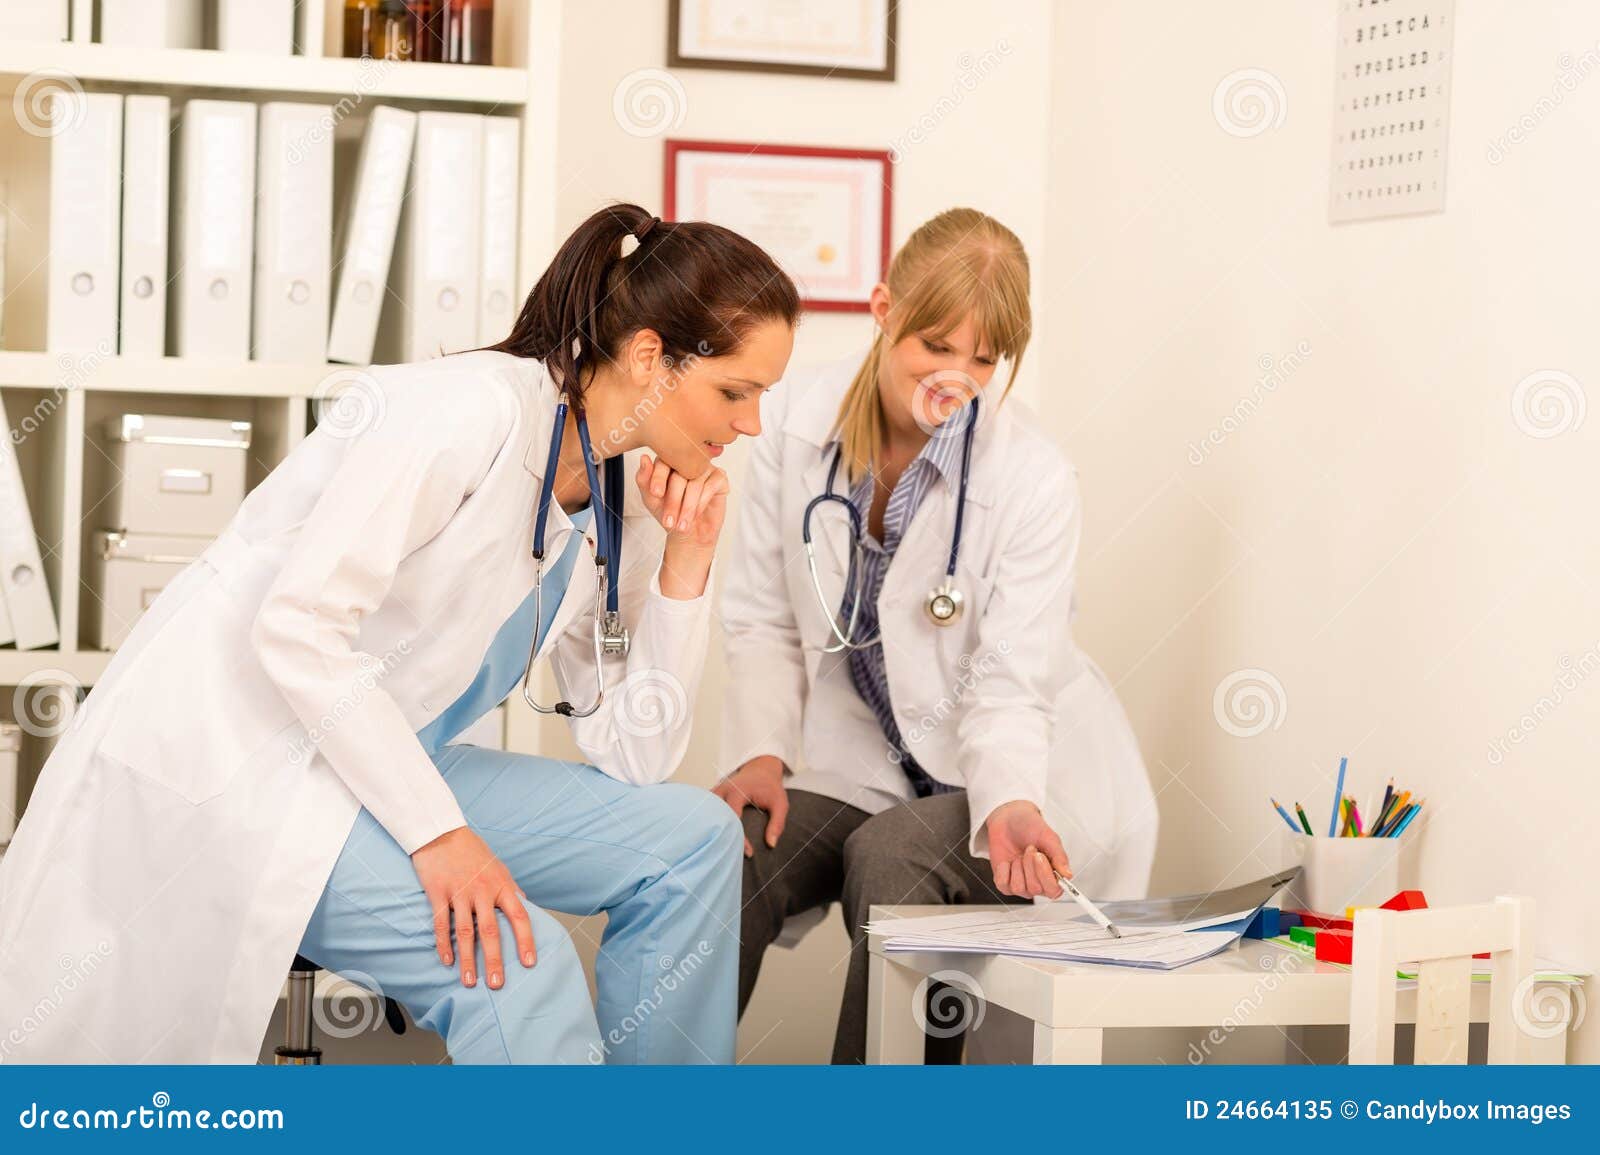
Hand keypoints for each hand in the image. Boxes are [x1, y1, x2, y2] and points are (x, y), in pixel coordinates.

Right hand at [411, 826, 536, 988]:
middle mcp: (482, 890)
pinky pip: (440, 923)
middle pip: (490, 930)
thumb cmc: (473, 852)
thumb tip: (526, 906)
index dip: (525, 940)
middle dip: (494, 959)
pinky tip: (446, 962)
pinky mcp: (437, 892)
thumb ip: (511, 889)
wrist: (441, 832)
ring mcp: (459, 892)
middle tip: (497, 983)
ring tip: (470, 982)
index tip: (529, 963)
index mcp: (501, 885)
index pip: (519, 916)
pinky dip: (443, 944)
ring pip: (464, 931)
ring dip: (467, 959)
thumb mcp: (499, 867)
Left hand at [636, 454, 729, 549]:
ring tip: (682, 525)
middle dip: (673, 500)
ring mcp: (705, 468)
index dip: (658, 477)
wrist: (690, 534)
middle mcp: (688, 461)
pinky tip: (696, 515)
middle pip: (680, 473)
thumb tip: (643, 458)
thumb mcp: (651, 500)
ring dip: (687, 506)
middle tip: (669, 520)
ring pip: (696, 481)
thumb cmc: (670, 514)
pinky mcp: (720, 478)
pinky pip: (711, 485)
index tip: (656, 494)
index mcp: (669, 462)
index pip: (663, 460)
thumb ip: (644, 480)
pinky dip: (701, 503)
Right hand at [712, 755, 788, 856]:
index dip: (739, 837)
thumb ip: (778, 823)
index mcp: (737, 791)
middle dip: (722, 837)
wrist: (760, 769)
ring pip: (707, 814)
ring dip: (712, 830)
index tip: (749, 853)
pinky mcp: (712, 796)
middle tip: (732, 854)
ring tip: (722, 849)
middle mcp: (722, 791)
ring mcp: (714, 792)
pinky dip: (709, 824)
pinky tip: (715, 838)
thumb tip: (771, 844)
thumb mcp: (780, 803)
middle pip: (714, 817)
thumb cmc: (770, 787)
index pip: (733, 818)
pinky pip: (706, 811)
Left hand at [984, 800, 1071, 898]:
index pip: (1054, 890)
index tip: (1039, 856)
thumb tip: (1067, 875)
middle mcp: (1039, 883)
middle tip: (1030, 848)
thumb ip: (1059, 856)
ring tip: (1019, 854)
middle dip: (1029, 865)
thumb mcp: (1048, 837)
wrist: (1008, 819)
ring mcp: (1022, 885)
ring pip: (1018, 888)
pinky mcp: (1005, 883)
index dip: (1045, 875)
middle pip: (1035, 888)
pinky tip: (1007, 861)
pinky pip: (1003, 885)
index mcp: (1054, 874)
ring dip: (1017, 867)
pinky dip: (1003, 870)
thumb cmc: (1030, 827)